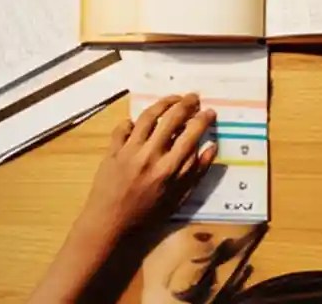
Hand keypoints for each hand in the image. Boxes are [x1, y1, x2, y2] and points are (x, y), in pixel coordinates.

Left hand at [74, 94, 217, 237]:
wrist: (109, 224)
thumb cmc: (146, 216)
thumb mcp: (177, 199)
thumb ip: (195, 173)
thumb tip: (211, 147)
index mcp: (170, 168)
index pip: (191, 134)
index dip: (203, 119)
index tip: (210, 112)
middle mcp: (151, 154)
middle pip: (171, 118)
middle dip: (186, 104)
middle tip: (194, 97)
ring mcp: (129, 150)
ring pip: (148, 116)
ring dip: (162, 103)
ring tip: (172, 99)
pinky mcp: (112, 151)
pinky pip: (122, 128)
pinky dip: (131, 121)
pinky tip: (138, 122)